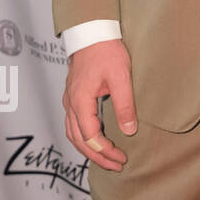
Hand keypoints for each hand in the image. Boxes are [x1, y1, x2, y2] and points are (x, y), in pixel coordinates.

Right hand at [63, 40, 135, 171]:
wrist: (91, 33)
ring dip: (89, 149)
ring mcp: (69, 101)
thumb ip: (125, 104)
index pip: (90, 136)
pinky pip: (74, 125)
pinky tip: (96, 142)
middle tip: (116, 165)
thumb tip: (129, 130)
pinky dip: (83, 138)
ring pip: (73, 134)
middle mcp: (70, 104)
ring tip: (107, 159)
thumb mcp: (121, 77)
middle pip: (78, 139)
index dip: (105, 150)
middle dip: (97, 156)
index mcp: (80, 101)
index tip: (121, 158)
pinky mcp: (73, 97)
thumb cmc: (106, 52)